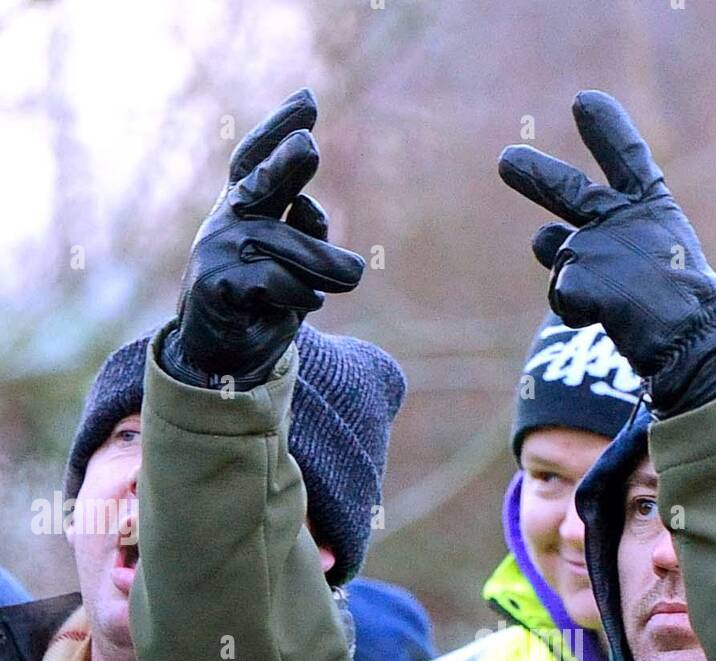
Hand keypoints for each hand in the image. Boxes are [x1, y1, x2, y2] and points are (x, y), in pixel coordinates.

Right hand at [162, 89, 364, 390]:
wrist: (226, 358)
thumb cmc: (265, 304)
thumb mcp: (294, 265)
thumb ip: (305, 234)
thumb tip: (311, 205)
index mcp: (244, 207)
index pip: (257, 160)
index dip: (278, 129)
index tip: (307, 101)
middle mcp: (228, 220)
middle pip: (261, 183)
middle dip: (285, 163)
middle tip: (310, 147)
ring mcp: (218, 250)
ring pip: (290, 245)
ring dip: (327, 264)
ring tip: (352, 276)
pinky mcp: (217, 283)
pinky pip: (278, 281)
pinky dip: (300, 295)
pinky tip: (304, 302)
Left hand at [498, 91, 715, 413]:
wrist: (692, 337)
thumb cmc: (679, 308)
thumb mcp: (650, 262)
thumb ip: (595, 242)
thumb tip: (537, 237)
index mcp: (651, 207)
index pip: (628, 158)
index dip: (607, 129)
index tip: (585, 101)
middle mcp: (621, 216)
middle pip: (568, 190)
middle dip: (534, 174)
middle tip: (506, 162)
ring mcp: (597, 241)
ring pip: (561, 262)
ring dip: (572, 286)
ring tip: (614, 305)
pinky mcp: (579, 273)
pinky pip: (560, 297)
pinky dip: (575, 314)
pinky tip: (610, 319)